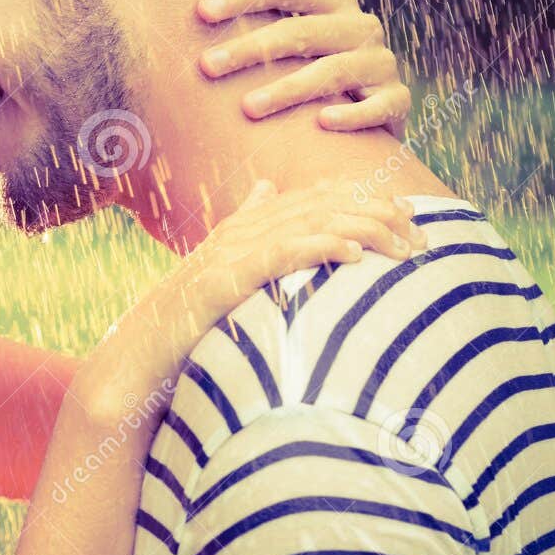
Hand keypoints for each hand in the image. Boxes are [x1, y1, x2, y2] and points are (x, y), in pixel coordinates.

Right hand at [71, 182, 424, 422]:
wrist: (134, 362)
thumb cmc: (182, 330)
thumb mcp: (221, 278)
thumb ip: (246, 236)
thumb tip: (267, 192)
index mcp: (243, 228)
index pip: (315, 199)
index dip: (365, 200)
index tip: (410, 217)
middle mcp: (238, 232)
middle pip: (320, 206)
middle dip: (376, 214)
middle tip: (421, 235)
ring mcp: (228, 254)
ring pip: (306, 224)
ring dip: (361, 229)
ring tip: (401, 243)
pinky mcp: (220, 281)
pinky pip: (277, 256)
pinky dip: (317, 247)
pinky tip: (353, 253)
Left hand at [196, 0, 410, 136]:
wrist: (371, 108)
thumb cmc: (317, 59)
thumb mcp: (301, 17)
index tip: (199, 12)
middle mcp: (360, 24)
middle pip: (301, 31)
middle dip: (250, 48)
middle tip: (206, 66)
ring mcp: (380, 62)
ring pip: (334, 72)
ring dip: (288, 89)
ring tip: (246, 109)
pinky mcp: (397, 100)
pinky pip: (379, 106)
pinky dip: (352, 114)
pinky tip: (321, 122)